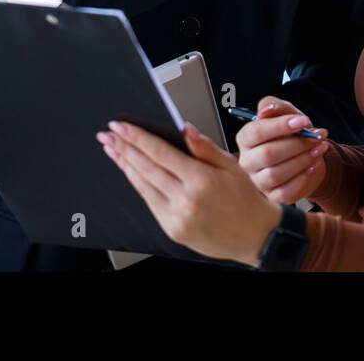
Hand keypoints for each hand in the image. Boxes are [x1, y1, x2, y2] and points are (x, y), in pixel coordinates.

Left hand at [98, 120, 284, 266]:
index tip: (120, 126)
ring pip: (143, 186)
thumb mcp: (231, 166)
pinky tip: (131, 172)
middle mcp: (186, 200)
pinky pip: (150, 202)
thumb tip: (183, 128)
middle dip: (123, 149)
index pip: (160, 153)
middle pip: (146, 168)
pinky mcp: (173, 230)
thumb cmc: (246, 200)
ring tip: (112, 150)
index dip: (137, 138)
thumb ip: (204, 147)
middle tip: (108, 134)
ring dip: (125, 165)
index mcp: (201, 180)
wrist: (256, 237)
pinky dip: (138, 185)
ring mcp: (177, 218)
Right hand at [236, 95, 330, 203]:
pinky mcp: (274, 196)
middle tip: (316, 137)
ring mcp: (259, 181)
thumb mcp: (285, 113)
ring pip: (276, 174)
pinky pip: (286, 192)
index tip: (302, 121)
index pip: (255, 132)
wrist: (307, 154)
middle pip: (267, 155)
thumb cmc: (291, 133)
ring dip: (302, 160)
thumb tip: (265, 110)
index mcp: (245, 138)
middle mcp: (247, 161)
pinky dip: (303, 178)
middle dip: (296, 144)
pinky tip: (314, 165)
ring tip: (318, 149)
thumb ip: (274, 105)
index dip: (279, 126)